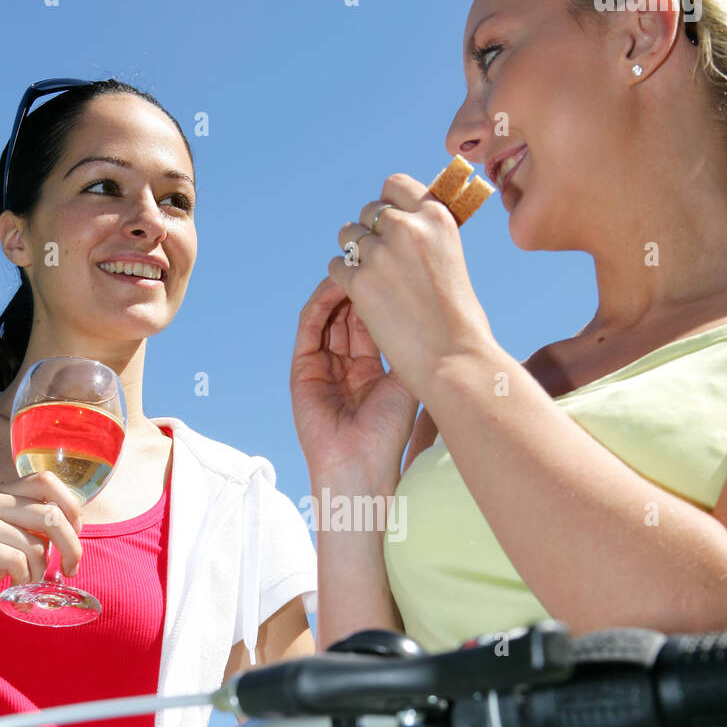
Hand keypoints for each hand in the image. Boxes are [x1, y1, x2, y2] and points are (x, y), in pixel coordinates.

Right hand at [0, 471, 82, 627]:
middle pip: (51, 514)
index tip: (76, 534)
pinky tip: (15, 587)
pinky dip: (23, 579)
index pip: (46, 481)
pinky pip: (15, 560)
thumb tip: (70, 530)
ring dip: (40, 572)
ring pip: (34, 543)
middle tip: (69, 569)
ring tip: (30, 585)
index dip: (72, 507)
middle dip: (71, 547)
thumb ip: (29, 530)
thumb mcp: (3, 542)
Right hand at [290, 276, 417, 484]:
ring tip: (356, 267)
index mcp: (371, 371)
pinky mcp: (302, 370)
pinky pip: (309, 328)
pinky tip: (336, 286)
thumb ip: (408, 345)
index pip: (373, 324)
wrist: (361, 464)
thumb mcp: (406, 381)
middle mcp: (346, 366)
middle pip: (350, 315)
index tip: (397, 272)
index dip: (383, 298)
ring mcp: (322, 367)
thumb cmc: (389, 433)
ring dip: (341, 290)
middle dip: (362, 288)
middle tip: (374, 262)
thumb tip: (423, 307)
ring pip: (328, 317)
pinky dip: (320, 304)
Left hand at [329, 174, 494, 404]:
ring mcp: (381, 254)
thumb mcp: (452, 260)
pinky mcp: (360, 282)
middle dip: (370, 233)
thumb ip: (428, 238)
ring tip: (372, 282)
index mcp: (436, 217)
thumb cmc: (460, 320)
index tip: (388, 224)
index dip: (388, 204)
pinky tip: (362, 299)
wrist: (454, 359)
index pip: (395, 185)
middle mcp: (408, 227)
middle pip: (369, 211)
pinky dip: (344, 281)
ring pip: (347, 237)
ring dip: (354, 255)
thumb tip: (406, 226)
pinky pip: (336, 267)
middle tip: (379, 262)